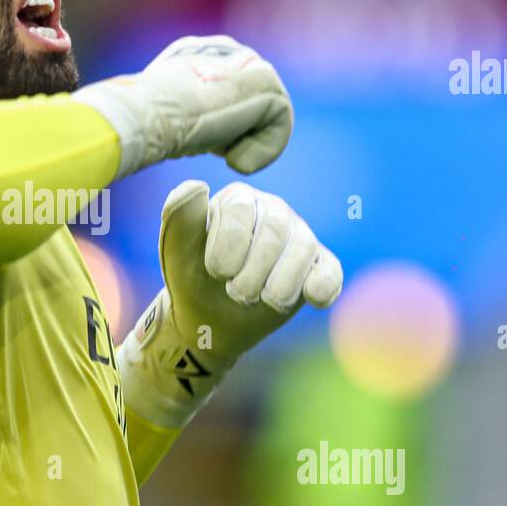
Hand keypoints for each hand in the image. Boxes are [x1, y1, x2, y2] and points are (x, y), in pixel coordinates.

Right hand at [73, 35, 292, 179]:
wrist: (144, 116)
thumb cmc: (137, 122)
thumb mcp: (157, 115)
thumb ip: (176, 114)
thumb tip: (167, 135)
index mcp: (197, 54)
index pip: (224, 98)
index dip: (217, 131)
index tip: (196, 143)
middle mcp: (225, 50)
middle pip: (249, 108)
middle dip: (234, 136)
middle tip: (208, 147)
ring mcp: (247, 62)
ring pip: (266, 119)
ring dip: (244, 145)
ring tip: (219, 151)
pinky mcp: (265, 80)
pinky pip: (280, 125)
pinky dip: (260, 152)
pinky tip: (233, 158)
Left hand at [117, 180, 342, 428]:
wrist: (211, 318)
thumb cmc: (192, 278)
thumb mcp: (176, 251)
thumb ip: (180, 218)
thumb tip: (196, 186)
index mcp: (237, 199)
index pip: (241, 210)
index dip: (229, 247)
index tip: (216, 273)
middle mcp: (272, 211)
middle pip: (276, 229)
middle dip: (254, 271)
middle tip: (236, 294)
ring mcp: (299, 237)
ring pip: (304, 248)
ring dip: (281, 284)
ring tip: (263, 300)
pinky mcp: (318, 266)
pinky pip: (330, 270)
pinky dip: (323, 286)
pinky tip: (311, 299)